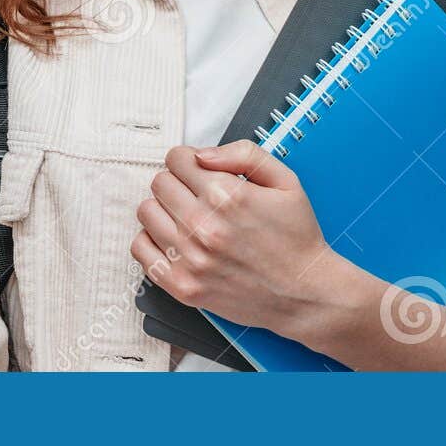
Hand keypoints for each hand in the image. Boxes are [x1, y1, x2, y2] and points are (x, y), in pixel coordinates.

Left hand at [130, 140, 341, 338]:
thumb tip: (202, 154)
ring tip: (187, 216)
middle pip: (160, 183)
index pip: (177, 159)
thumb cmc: (296, 236)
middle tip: (197, 194)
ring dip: (164, 208)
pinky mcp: (183, 287)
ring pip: (146, 212)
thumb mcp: (285, 180)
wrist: (305, 292)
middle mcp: (204, 226)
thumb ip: (244, 154)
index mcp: (227, 196)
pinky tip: (175, 239)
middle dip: (177, 181)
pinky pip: (141, 250)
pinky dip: (152, 240)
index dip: (189, 160)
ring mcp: (191, 259)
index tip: (200, 170)